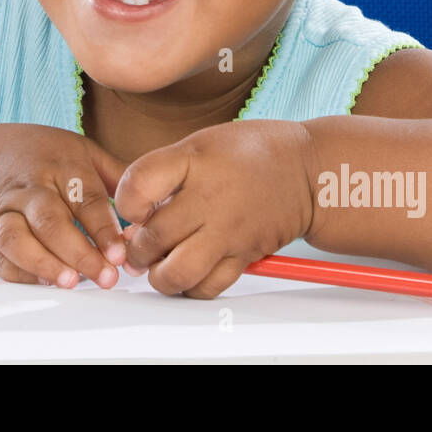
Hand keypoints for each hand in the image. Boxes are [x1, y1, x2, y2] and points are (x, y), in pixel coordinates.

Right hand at [0, 122, 130, 288]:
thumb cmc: (46, 155)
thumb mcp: (85, 152)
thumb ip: (118, 177)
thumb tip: (156, 206)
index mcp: (61, 166)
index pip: (85, 199)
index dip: (103, 229)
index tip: (120, 255)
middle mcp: (31, 188)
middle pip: (50, 221)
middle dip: (79, 252)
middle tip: (104, 277)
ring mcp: (6, 210)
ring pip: (17, 238)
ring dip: (43, 263)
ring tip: (70, 282)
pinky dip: (19, 272)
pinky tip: (43, 282)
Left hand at [114, 119, 316, 297]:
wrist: (307, 171)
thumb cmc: (251, 152)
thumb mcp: (200, 143)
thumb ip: (163, 175)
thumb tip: (133, 218)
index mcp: (193, 161)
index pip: (137, 185)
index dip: (124, 202)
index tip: (131, 206)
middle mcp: (210, 199)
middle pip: (153, 237)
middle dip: (136, 247)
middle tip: (139, 244)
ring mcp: (228, 231)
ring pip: (177, 273)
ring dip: (158, 275)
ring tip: (160, 264)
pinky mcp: (243, 256)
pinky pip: (208, 287)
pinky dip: (191, 287)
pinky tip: (188, 271)